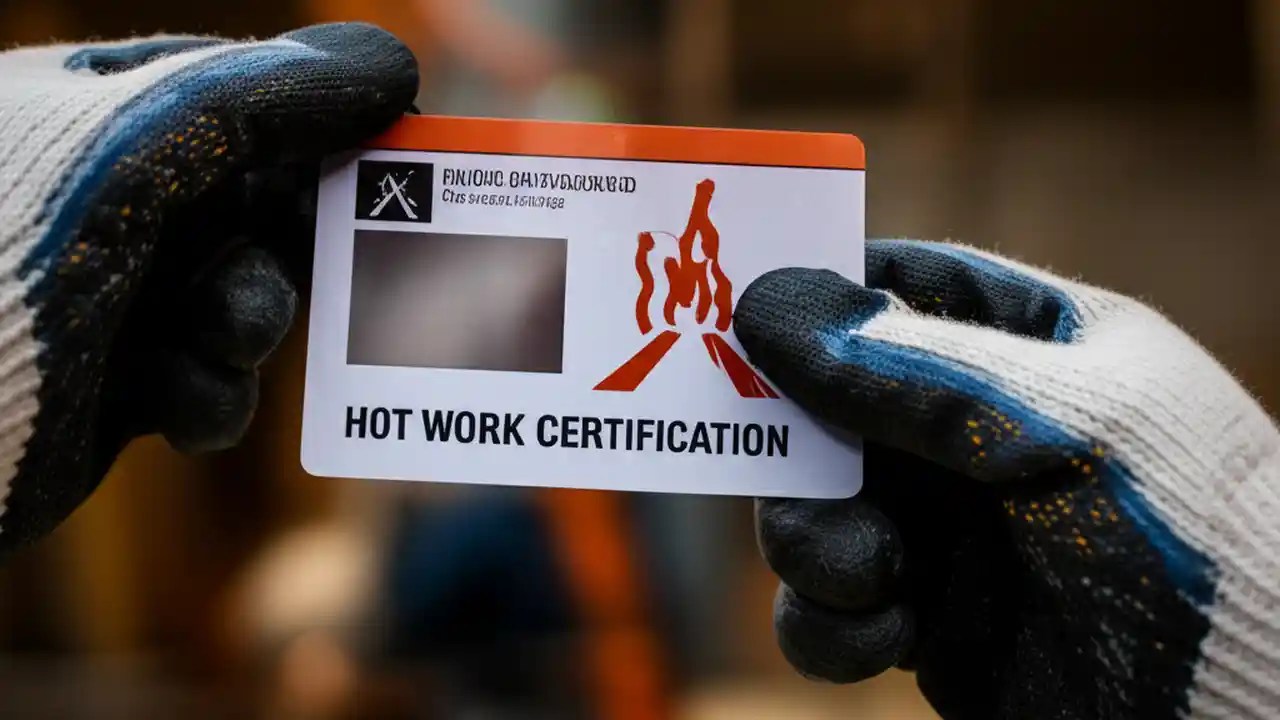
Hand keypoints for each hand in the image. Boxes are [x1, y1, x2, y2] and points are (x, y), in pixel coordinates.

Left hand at [0, 24, 417, 552]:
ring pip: (243, 299)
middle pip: (258, 206)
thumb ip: (270, 97)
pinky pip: (207, 383)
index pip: (244, 95)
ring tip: (221, 342)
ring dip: (248, 322)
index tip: (400, 153)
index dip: (326, 122)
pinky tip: (176, 408)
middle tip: (338, 257)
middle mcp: (108, 198)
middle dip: (290, 243)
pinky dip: (209, 396)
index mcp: (97, 112)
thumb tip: (395, 60)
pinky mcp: (118, 386)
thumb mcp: (139, 144)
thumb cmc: (7, 256)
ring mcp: (112, 294)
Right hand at [733, 241, 1279, 718]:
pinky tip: (887, 639)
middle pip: (830, 407)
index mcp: (1033, 349)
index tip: (737, 311)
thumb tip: (768, 301)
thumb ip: (912, 365)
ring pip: (814, 509)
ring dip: (811, 541)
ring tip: (870, 576)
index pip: (902, 288)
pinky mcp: (929, 623)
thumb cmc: (1195, 535)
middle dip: (798, 444)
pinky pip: (829, 607)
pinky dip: (831, 623)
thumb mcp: (1067, 422)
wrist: (1250, 710)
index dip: (818, 295)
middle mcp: (978, 433)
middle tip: (787, 472)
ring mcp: (950, 531)